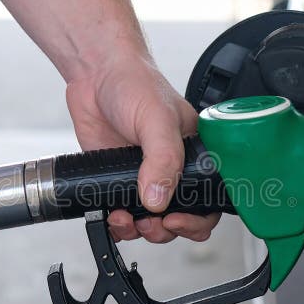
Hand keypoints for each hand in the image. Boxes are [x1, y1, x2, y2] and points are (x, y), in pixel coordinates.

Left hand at [65, 52, 220, 242]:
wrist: (94, 73)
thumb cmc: (134, 82)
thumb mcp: (158, 118)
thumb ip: (162, 159)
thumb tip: (158, 198)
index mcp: (195, 154)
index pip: (210, 198)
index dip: (198, 218)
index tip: (178, 219)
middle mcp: (172, 169)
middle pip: (181, 218)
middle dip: (166, 229)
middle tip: (152, 223)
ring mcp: (144, 177)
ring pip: (151, 222)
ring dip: (139, 229)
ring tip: (125, 218)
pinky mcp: (117, 180)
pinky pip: (122, 215)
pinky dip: (117, 224)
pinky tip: (111, 215)